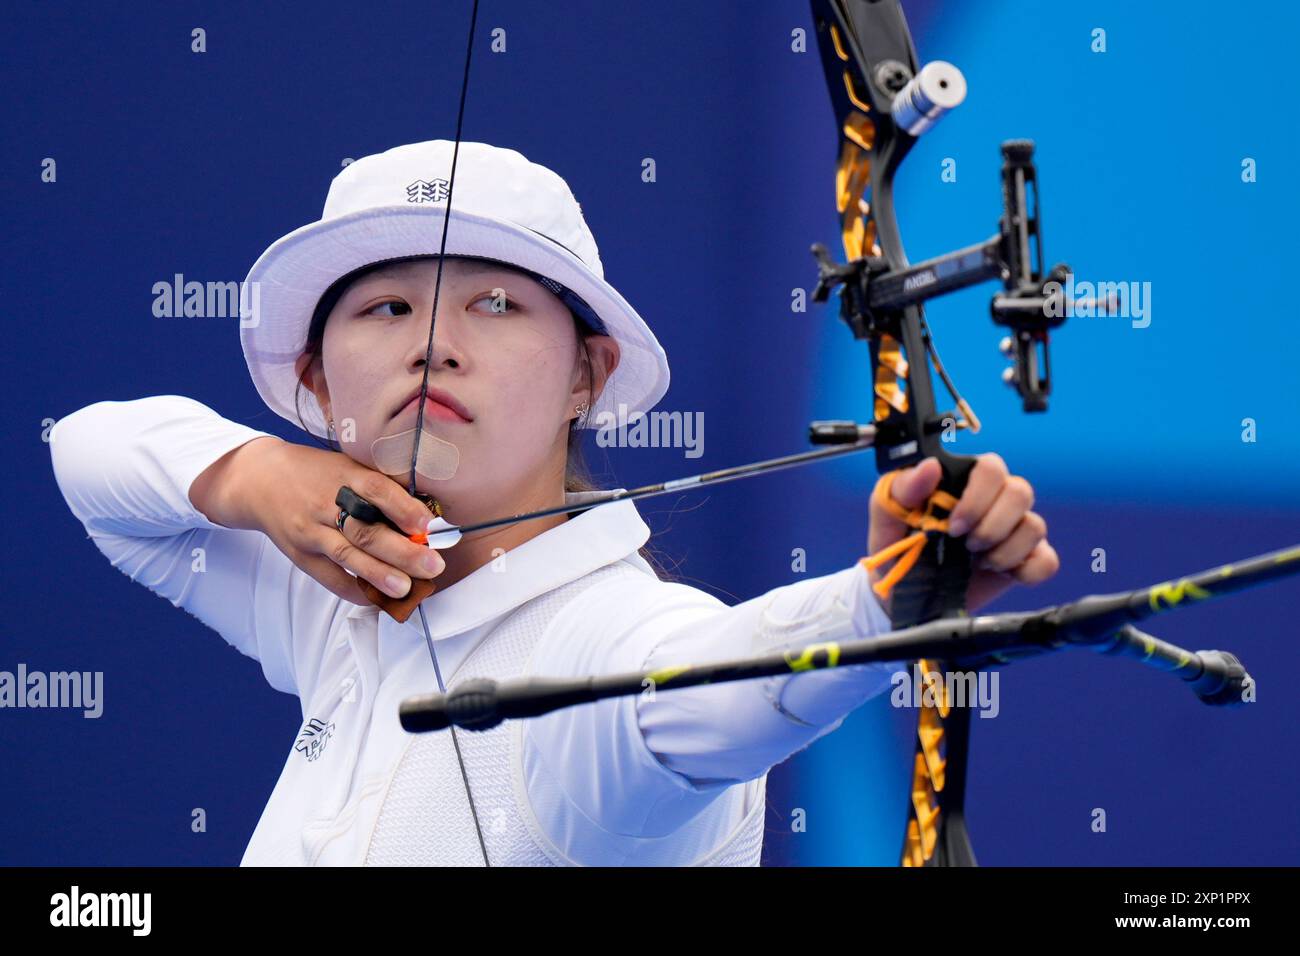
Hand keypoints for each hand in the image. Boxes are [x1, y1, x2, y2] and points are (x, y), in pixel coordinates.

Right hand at [188, 436, 443, 605]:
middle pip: (365, 530)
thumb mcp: (347, 466)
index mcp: (344, 475)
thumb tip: (425, 515)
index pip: (376, 490)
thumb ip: (380, 487)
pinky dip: (354, 591)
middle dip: (403, 552)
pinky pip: (329, 578)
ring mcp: (311, 531)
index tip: (429, 525)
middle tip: (433, 566)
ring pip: (348, 556)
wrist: (260, 481)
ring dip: (380, 575)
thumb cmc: (317, 473)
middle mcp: (326, 503)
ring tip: (407, 588)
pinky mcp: (300, 554)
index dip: (404, 508)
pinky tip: (377, 599)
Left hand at [866, 453, 1058, 613]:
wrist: (902, 595)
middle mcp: (993, 500)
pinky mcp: (1023, 561)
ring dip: (1005, 550)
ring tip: (978, 562)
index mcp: (963, 480)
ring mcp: (1012, 530)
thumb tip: (930, 466)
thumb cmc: (896, 546)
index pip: (992, 468)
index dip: (979, 497)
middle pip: (1021, 492)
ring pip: (1035, 526)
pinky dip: (1029, 570)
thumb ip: (904, 487)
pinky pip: (1048, 560)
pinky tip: (1002, 573)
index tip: (953, 525)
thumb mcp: (887, 514)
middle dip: (992, 525)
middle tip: (966, 546)